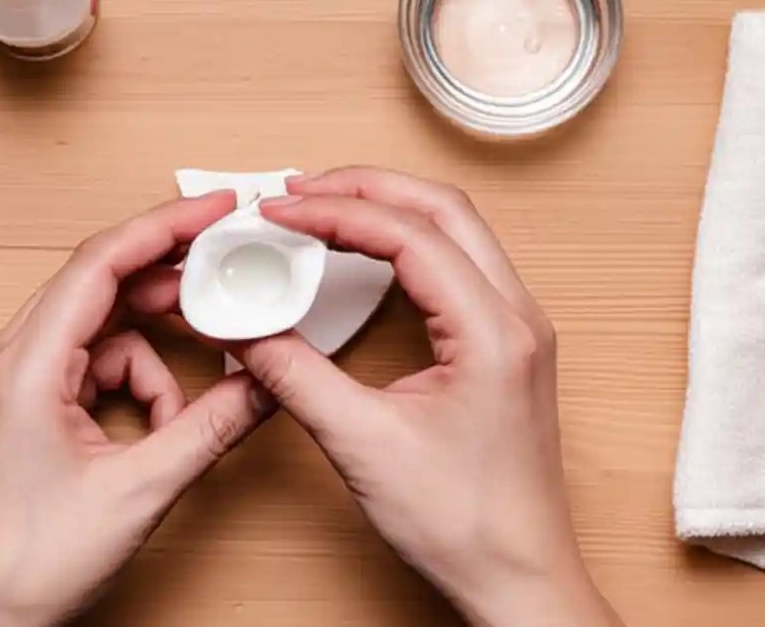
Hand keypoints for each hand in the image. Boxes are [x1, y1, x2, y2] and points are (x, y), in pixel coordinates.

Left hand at [0, 192, 275, 626]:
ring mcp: (14, 384)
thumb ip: (211, 427)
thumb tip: (265, 382)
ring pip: (103, 332)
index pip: (101, 263)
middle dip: (170, 285)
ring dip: (157, 354)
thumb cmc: (21, 564)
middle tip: (228, 283)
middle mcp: (12, 361)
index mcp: (26, 365)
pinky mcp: (25, 410)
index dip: (164, 225)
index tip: (216, 208)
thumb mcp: (138, 490)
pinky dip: (136, 386)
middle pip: (101, 285)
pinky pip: (93, 368)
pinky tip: (160, 428)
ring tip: (193, 396)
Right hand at [234, 168, 621, 626]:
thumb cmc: (466, 523)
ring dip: (388, 208)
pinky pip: (459, 264)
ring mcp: (517, 328)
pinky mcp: (505, 345)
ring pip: (455, 229)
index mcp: (492, 331)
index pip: (409, 233)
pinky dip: (407, 243)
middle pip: (441, 208)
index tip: (279, 210)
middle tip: (298, 190)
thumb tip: (245, 328)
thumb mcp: (362, 444)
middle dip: (365, 187)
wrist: (519, 576)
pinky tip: (365, 253)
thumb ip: (295, 375)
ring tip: (323, 208)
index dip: (336, 211)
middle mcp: (517, 316)